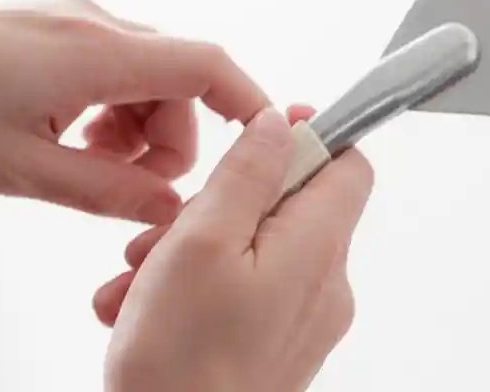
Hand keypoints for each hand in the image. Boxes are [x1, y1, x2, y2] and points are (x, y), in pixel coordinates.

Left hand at [0, 0, 267, 222]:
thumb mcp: (23, 170)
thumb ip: (110, 192)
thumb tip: (170, 208)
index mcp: (94, 52)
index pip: (206, 65)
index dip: (248, 103)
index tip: (266, 142)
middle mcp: (91, 21)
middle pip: (179, 77)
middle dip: (173, 138)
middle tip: (132, 188)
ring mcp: (69, 17)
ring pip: (145, 74)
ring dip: (137, 126)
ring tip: (85, 164)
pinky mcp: (49, 24)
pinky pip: (110, 64)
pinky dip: (108, 107)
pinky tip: (65, 136)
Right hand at [103, 107, 372, 391]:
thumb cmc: (182, 365)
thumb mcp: (201, 241)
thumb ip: (246, 172)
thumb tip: (278, 124)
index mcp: (318, 247)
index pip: (349, 164)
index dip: (306, 138)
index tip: (256, 137)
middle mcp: (325, 285)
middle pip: (287, 206)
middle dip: (216, 208)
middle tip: (165, 236)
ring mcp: (302, 321)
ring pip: (253, 250)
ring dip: (190, 253)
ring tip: (141, 284)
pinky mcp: (275, 349)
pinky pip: (243, 295)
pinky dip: (195, 292)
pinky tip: (146, 311)